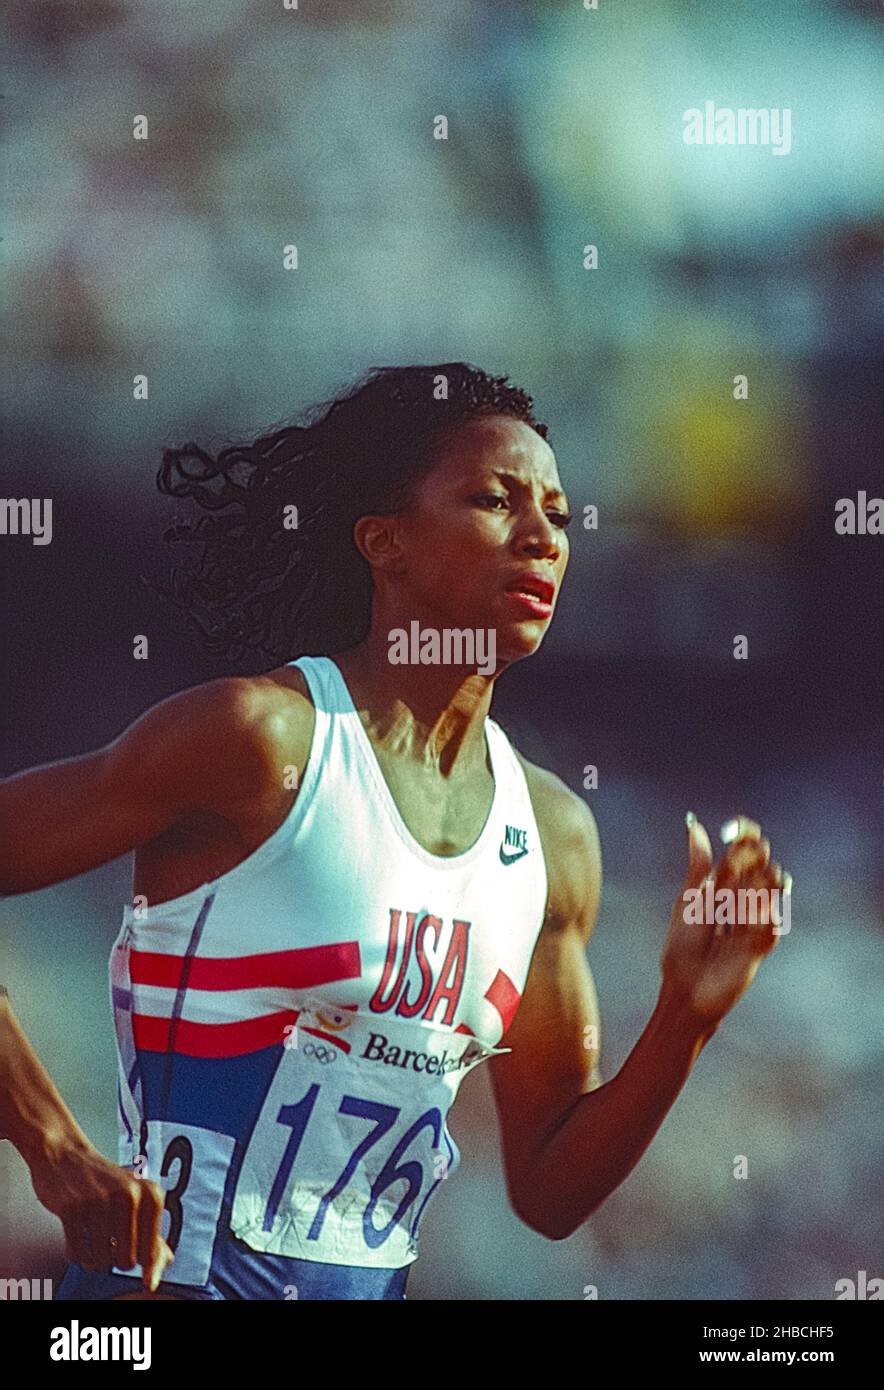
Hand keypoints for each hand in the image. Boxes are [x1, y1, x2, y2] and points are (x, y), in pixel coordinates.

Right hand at [29, 1136, 173, 1291]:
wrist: (66, 1154)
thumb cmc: (103, 1181)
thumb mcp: (136, 1199)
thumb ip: (151, 1232)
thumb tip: (166, 1262)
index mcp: (150, 1195)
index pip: (151, 1250)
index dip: (149, 1270)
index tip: (149, 1285)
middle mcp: (130, 1196)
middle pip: (126, 1261)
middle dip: (114, 1258)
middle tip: (108, 1238)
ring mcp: (100, 1201)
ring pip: (99, 1261)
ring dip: (92, 1257)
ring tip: (91, 1235)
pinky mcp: (73, 1208)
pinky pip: (76, 1254)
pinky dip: (75, 1253)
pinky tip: (77, 1236)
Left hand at [661, 813, 790, 1026]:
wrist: (685, 987)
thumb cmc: (682, 946)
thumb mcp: (690, 900)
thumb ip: (699, 865)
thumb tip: (693, 824)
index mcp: (723, 886)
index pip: (742, 852)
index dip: (744, 837)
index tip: (735, 827)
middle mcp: (742, 900)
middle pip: (759, 866)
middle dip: (752, 859)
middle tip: (742, 858)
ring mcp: (754, 922)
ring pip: (771, 890)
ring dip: (760, 884)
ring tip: (745, 889)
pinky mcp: (761, 946)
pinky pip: (771, 927)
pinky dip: (764, 919)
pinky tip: (756, 916)